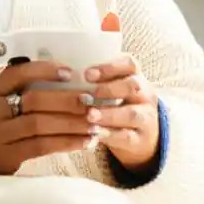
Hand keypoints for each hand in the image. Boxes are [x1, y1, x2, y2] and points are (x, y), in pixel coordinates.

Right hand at [0, 61, 100, 173]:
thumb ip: (19, 88)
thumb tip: (63, 74)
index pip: (16, 74)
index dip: (43, 71)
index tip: (69, 72)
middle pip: (33, 101)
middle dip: (66, 100)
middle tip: (91, 100)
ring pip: (40, 125)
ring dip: (71, 123)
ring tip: (94, 123)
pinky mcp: (9, 156)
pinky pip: (42, 147)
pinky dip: (66, 142)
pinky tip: (84, 141)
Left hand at [85, 54, 159, 172]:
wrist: (142, 133)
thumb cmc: (116, 103)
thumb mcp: (110, 87)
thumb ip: (92, 80)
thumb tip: (58, 73)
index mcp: (134, 76)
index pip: (129, 64)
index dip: (109, 67)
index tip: (87, 73)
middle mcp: (143, 95)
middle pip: (133, 86)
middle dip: (109, 89)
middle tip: (86, 95)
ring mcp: (145, 118)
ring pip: (132, 114)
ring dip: (108, 115)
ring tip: (89, 115)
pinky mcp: (140, 139)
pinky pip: (127, 136)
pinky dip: (110, 134)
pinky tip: (94, 133)